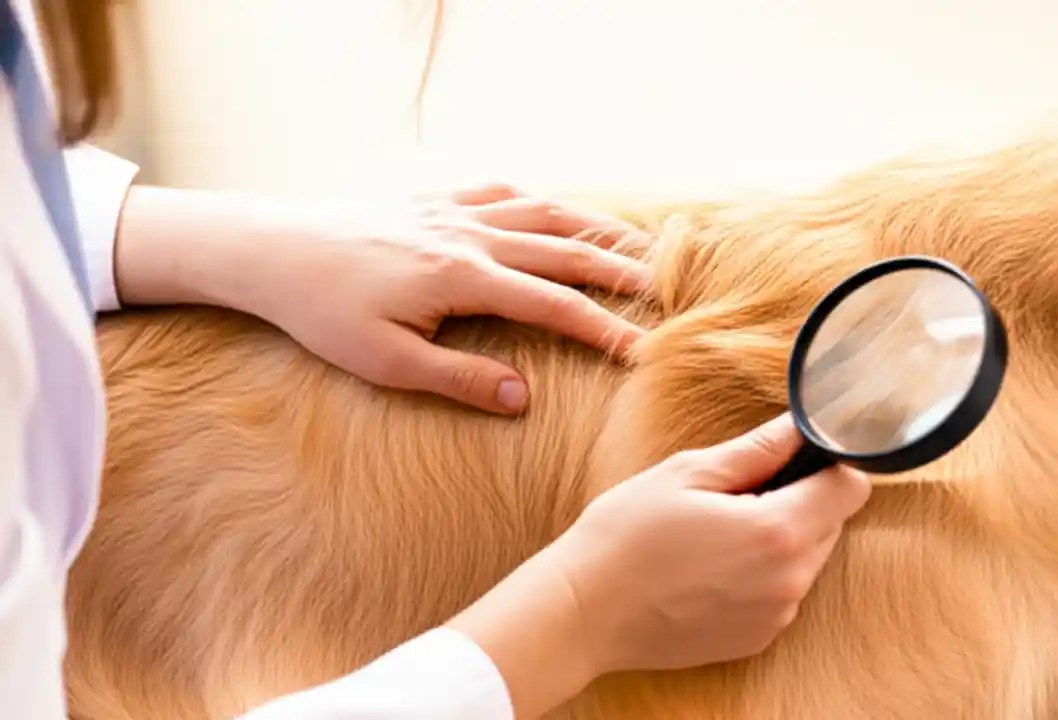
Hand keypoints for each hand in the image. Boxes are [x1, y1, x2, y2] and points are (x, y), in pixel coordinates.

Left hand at [114, 184, 651, 414]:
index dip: (604, 330)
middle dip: (618, 271)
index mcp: (464, 279)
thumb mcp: (386, 362)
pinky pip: (502, 191)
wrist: (275, 250)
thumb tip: (524, 397)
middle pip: (564, 250)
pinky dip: (539, 200)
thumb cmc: (324, 314)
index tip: (643, 351)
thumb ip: (459, 379)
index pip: (554, 307)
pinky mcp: (435, 200)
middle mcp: (470, 237)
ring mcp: (454, 211)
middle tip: (663, 287)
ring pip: (542, 212)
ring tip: (633, 243)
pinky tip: (554, 210)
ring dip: (592, 228)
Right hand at [447, 414, 871, 717]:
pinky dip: (760, 573)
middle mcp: (790, 581)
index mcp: (778, 531)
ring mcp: (776, 616)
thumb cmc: (626, 536)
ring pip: (806, 557)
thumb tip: (800, 425)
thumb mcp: (688, 473)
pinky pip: (781, 591)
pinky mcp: (757, 639)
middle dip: (799, 498)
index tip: (793, 456)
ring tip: (715, 531)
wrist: (582, 613)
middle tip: (735, 491)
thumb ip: (757, 449)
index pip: (852, 487)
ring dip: (779, 537)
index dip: (829, 463)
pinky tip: (710, 566)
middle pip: (831, 522)